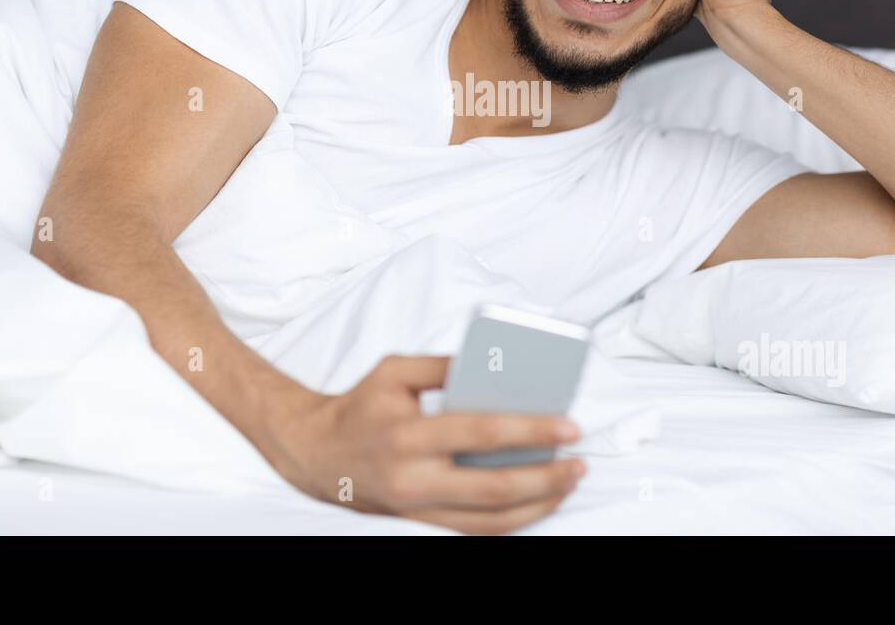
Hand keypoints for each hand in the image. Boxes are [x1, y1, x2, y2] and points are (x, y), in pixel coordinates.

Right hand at [269, 355, 585, 533]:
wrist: (316, 454)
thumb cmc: (360, 406)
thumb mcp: (395, 370)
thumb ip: (444, 364)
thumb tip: (496, 365)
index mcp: (408, 434)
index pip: (483, 433)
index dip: (531, 431)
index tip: (568, 426)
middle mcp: (414, 478)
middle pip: (495, 487)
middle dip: (547, 477)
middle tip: (579, 462)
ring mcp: (418, 509)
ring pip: (491, 520)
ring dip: (538, 504)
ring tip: (568, 483)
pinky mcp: (421, 523)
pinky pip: (475, 530)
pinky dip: (513, 520)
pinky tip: (537, 502)